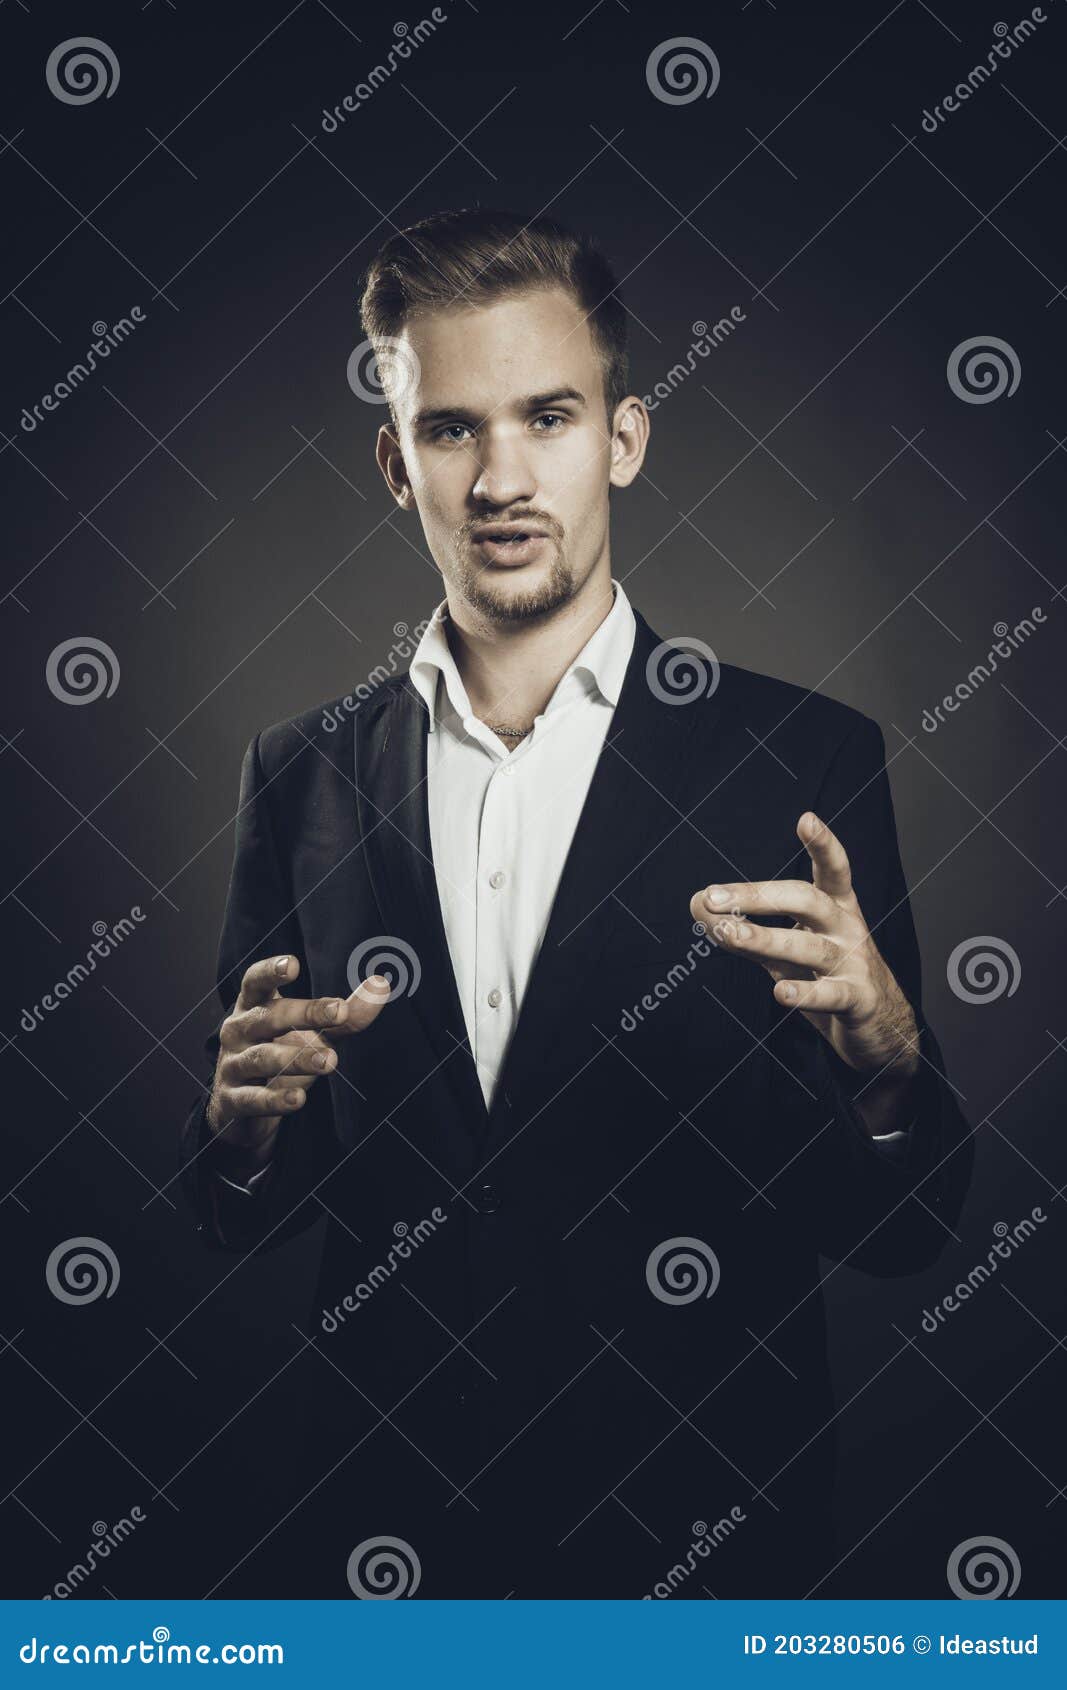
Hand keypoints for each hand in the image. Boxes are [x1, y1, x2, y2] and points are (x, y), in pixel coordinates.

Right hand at [206, 954, 390, 1172]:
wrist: (243, 1109)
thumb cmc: (280, 1055)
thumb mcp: (312, 1033)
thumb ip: (344, 1014)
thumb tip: (381, 984)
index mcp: (253, 1007)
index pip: (255, 982)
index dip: (270, 971)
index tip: (293, 964)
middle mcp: (238, 1031)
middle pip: (269, 1016)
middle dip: (304, 1013)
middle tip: (340, 1011)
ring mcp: (233, 1066)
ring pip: (263, 1058)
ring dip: (297, 1058)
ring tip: (331, 1061)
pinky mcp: (234, 1101)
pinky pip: (254, 1099)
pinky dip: (276, 1099)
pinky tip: (299, 1099)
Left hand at [689, 812, 919, 1130]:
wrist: (878, 1026)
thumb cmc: (823, 974)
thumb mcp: (781, 948)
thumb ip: (742, 925)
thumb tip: (696, 902)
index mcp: (835, 907)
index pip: (832, 869)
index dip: (823, 844)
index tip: (806, 819)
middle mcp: (847, 928)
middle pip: (807, 901)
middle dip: (758, 896)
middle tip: (713, 898)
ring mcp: (855, 963)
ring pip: (809, 946)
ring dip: (764, 938)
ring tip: (728, 933)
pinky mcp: (858, 1000)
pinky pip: (830, 994)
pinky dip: (805, 993)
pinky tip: (781, 993)